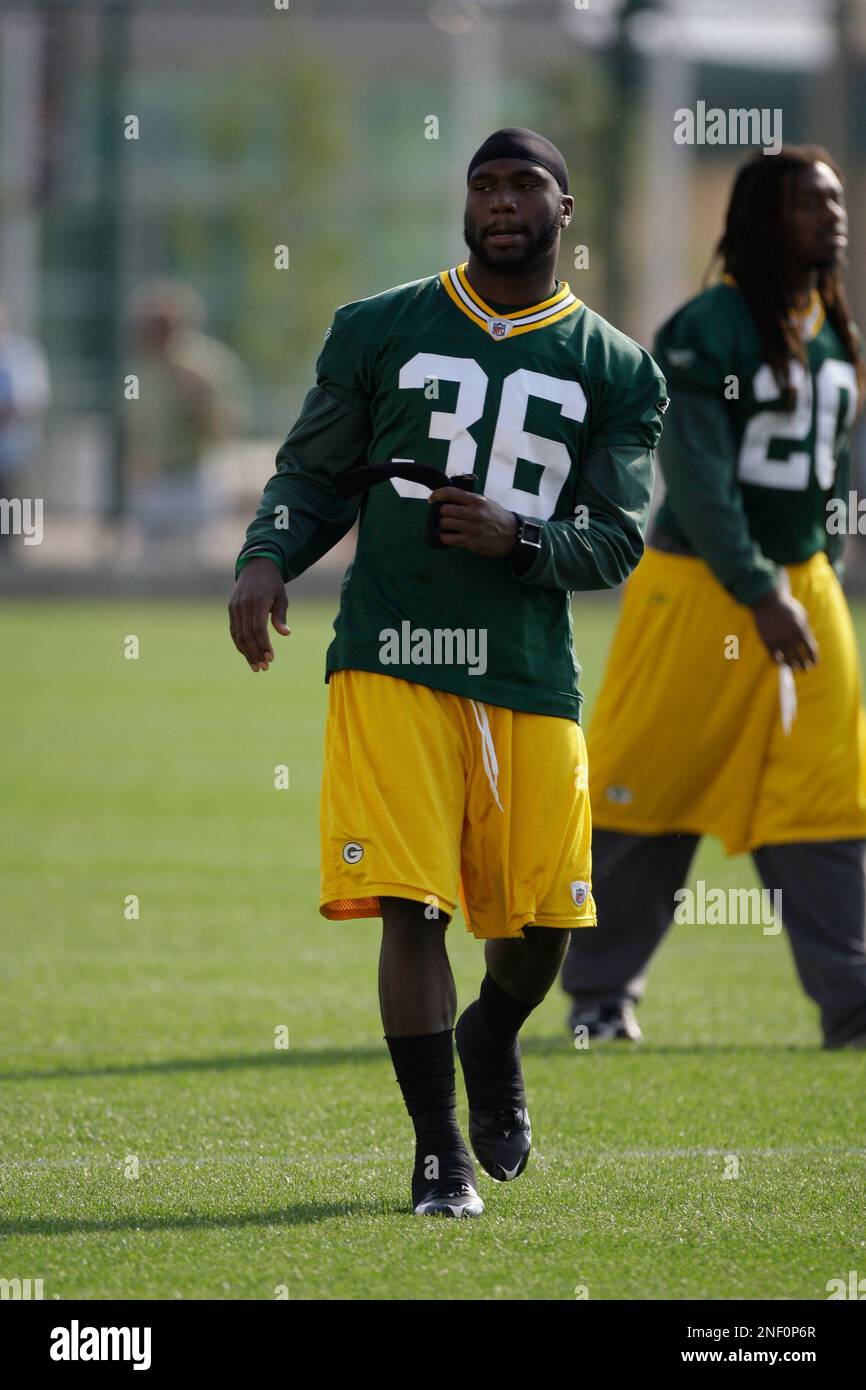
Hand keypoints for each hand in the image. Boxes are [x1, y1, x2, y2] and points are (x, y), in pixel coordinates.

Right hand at [228, 557, 290, 671]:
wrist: (255, 566)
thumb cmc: (273, 584)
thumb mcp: (281, 597)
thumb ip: (281, 615)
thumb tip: (286, 634)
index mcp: (258, 601)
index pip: (258, 629)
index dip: (263, 645)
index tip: (270, 658)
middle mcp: (243, 605)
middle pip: (247, 635)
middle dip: (255, 653)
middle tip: (264, 668)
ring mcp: (235, 607)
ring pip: (238, 635)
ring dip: (246, 652)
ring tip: (255, 666)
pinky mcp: (231, 609)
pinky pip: (233, 630)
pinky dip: (239, 644)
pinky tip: (247, 654)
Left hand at [427, 487, 517, 557]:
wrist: (513, 534)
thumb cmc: (497, 517)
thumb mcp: (485, 502)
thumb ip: (469, 499)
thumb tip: (449, 497)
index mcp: (476, 500)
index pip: (451, 492)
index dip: (437, 494)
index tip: (432, 499)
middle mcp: (474, 513)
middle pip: (445, 510)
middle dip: (441, 513)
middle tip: (443, 516)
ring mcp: (472, 528)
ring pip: (445, 523)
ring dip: (442, 525)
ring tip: (446, 527)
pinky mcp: (471, 541)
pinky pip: (449, 539)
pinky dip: (444, 537)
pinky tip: (447, 536)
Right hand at [751, 579, 817, 670]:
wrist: (768, 601)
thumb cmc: (787, 607)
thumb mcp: (802, 616)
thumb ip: (807, 631)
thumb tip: (811, 645)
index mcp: (802, 631)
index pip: (811, 652)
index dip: (814, 661)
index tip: (813, 665)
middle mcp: (791, 638)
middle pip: (800, 659)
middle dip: (803, 667)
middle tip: (804, 670)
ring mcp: (778, 641)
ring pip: (786, 661)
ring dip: (791, 666)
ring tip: (792, 668)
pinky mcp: (767, 642)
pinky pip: (773, 658)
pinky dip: (777, 662)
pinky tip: (780, 662)